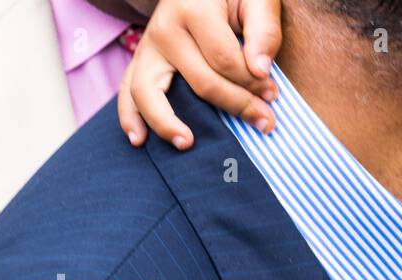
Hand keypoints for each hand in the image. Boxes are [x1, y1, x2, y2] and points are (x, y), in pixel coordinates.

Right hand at [118, 0, 282, 149]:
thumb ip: (264, 30)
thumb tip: (260, 69)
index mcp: (193, 9)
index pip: (226, 62)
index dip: (254, 83)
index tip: (274, 93)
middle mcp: (165, 29)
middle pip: (200, 82)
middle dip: (237, 105)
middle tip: (265, 121)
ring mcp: (148, 46)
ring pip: (149, 91)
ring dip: (167, 122)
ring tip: (187, 143)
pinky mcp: (142, 59)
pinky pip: (127, 90)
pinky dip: (129, 117)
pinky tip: (139, 140)